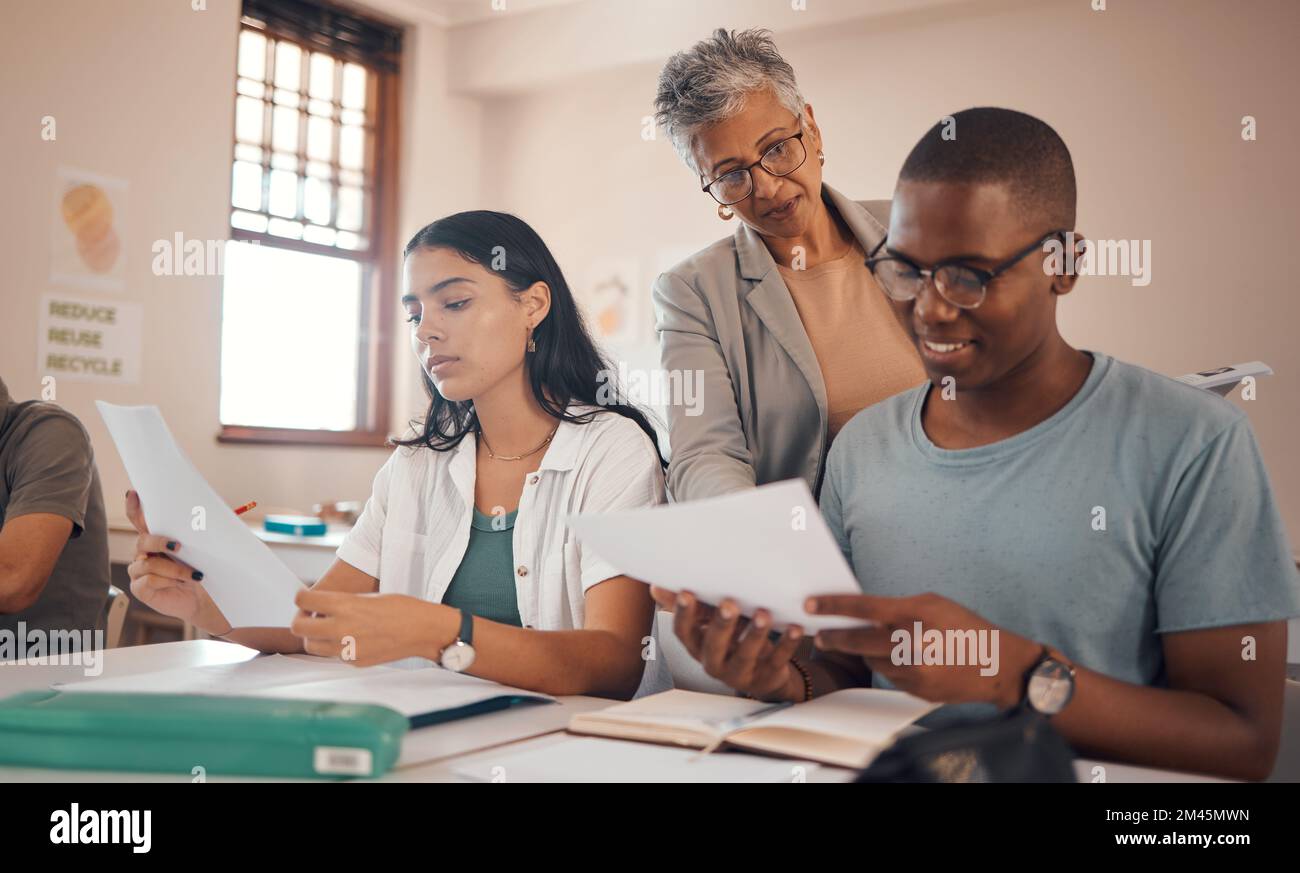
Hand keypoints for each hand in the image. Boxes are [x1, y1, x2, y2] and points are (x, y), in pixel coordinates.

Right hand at [124, 489, 230, 633]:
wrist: (204, 599)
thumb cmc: (201, 570)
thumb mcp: (201, 549)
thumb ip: (197, 532)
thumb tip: (210, 512)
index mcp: (156, 538)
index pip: (140, 520)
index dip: (134, 507)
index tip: (133, 494)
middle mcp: (143, 552)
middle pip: (142, 540)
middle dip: (160, 542)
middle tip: (178, 547)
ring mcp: (139, 570)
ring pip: (148, 562)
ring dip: (174, 568)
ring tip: (194, 575)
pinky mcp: (139, 588)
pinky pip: (148, 580)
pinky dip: (167, 581)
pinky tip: (179, 584)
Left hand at [290, 588, 456, 666]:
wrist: (422, 630)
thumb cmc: (400, 608)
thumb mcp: (366, 597)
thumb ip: (339, 603)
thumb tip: (317, 608)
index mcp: (344, 606)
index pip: (303, 601)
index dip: (301, 597)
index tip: (305, 598)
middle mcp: (341, 628)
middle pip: (299, 627)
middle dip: (301, 620)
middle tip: (310, 616)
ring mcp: (346, 649)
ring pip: (311, 646)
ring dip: (314, 637)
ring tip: (328, 629)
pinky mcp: (353, 661)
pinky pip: (333, 655)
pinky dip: (336, 647)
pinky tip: (352, 638)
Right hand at [650, 585, 803, 701]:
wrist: (764, 675)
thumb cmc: (732, 641)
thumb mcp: (709, 624)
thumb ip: (691, 607)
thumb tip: (656, 588)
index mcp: (698, 647)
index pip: (685, 632)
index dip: (684, 615)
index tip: (687, 593)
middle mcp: (715, 663)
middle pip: (714, 646)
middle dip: (721, 625)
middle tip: (729, 603)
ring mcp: (742, 673)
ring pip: (746, 656)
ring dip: (754, 635)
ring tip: (763, 614)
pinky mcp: (768, 676)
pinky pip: (777, 660)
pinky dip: (787, 644)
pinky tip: (795, 628)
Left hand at [806, 592, 1040, 708]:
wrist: (997, 666)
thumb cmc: (966, 627)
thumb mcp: (932, 604)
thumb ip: (898, 607)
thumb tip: (865, 612)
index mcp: (913, 615)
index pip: (863, 607)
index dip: (833, 606)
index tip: (811, 605)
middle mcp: (910, 643)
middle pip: (856, 640)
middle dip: (833, 638)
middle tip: (819, 636)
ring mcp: (912, 670)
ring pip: (871, 660)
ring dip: (868, 652)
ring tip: (889, 645)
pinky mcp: (914, 689)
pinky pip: (888, 675)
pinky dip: (890, 666)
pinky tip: (909, 661)